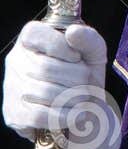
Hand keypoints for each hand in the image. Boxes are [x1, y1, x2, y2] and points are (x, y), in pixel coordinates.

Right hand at [2, 21, 120, 148]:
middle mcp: (16, 60)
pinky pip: (39, 116)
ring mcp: (12, 88)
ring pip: (44, 93)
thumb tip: (73, 32)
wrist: (84, 109)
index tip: (78, 58)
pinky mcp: (13, 114)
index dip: (62, 47)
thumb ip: (88, 38)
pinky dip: (64, 116)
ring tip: (82, 98)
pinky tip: (75, 115)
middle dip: (76, 78)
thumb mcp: (93, 52)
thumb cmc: (85, 75)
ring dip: (73, 98)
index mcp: (31, 38)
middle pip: (45, 68)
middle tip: (86, 83)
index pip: (37, 35)